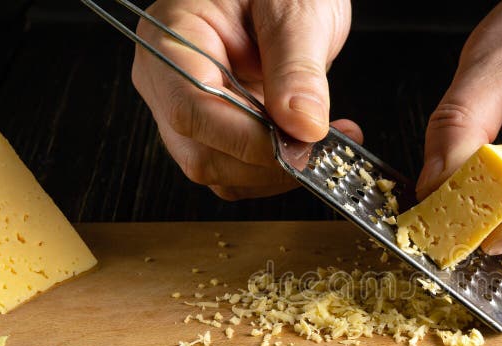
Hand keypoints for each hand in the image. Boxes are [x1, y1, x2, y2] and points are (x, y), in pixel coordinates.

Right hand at [131, 0, 360, 200]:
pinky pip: (243, 171)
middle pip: (202, 154)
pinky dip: (282, 168)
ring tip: (330, 142)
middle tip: (323, 146)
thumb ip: (297, 68)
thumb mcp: (294, 10)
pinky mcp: (223, 130)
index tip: (295, 144)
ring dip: (280, 171)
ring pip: (223, 173)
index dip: (245, 139)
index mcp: (171, 39)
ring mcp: (195, 110)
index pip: (192, 110)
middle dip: (267, 162)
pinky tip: (314, 145)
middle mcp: (171, 82)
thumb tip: (301, 126)